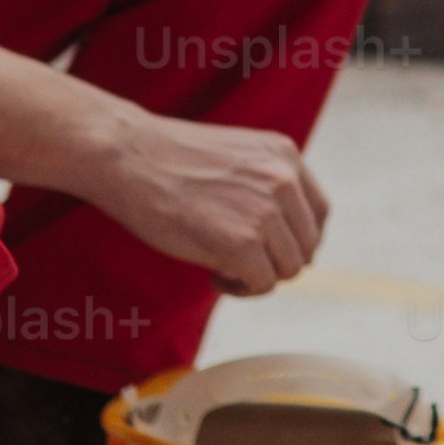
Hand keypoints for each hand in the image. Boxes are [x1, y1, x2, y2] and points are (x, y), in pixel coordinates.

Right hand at [89, 107, 331, 291]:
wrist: (125, 156)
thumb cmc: (167, 161)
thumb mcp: (234, 159)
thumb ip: (264, 186)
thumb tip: (283, 237)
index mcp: (284, 155)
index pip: (318, 213)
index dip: (297, 241)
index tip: (270, 251)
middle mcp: (284, 179)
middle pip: (306, 246)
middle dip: (276, 262)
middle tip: (239, 264)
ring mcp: (265, 211)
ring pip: (289, 269)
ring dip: (258, 277)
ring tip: (224, 270)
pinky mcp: (242, 242)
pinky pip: (263, 284)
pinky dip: (242, 290)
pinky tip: (215, 278)